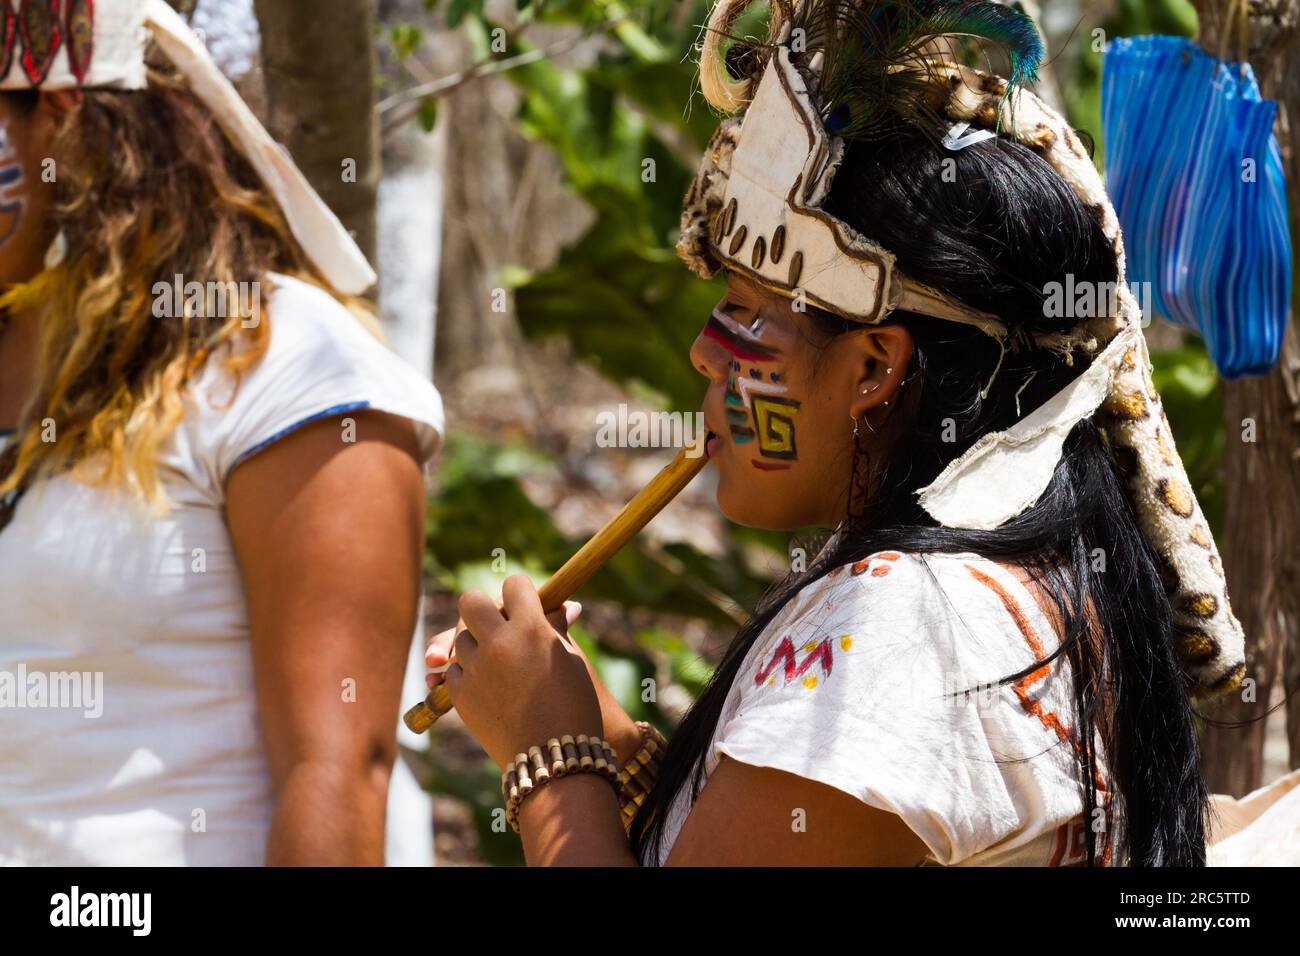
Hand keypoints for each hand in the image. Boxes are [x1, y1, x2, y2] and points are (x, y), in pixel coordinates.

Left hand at [426, 593, 642, 763]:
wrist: (553, 758)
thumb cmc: (574, 708)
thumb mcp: (570, 662)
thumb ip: (554, 629)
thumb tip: (562, 605)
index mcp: (531, 628)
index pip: (514, 585)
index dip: (519, 592)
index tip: (523, 601)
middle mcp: (499, 642)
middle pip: (470, 601)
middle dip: (482, 607)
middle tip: (496, 622)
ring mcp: (476, 668)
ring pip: (459, 638)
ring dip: (475, 644)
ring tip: (498, 663)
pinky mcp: (460, 694)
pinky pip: (453, 670)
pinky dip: (466, 673)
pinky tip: (486, 684)